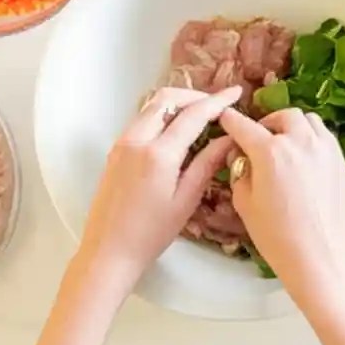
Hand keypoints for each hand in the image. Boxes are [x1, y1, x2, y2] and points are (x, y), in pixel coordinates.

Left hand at [79, 87, 239, 279]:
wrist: (108, 251)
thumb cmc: (150, 234)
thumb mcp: (186, 200)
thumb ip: (207, 164)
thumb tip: (228, 139)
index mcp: (158, 154)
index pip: (193, 114)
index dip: (218, 101)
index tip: (236, 92)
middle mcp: (136, 140)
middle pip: (168, 99)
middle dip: (195, 96)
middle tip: (217, 105)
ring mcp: (122, 143)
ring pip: (152, 106)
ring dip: (178, 104)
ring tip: (201, 115)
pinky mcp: (115, 151)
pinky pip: (142, 120)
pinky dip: (163, 116)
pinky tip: (178, 131)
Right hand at [219, 107, 344, 309]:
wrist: (320, 256)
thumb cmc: (278, 236)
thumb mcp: (245, 204)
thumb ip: (239, 173)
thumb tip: (240, 157)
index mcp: (270, 152)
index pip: (244, 126)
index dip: (231, 121)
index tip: (226, 119)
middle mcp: (300, 142)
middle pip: (283, 116)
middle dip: (267, 123)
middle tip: (259, 139)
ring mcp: (325, 150)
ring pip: (308, 121)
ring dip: (293, 126)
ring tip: (285, 144)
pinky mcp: (341, 162)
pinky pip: (324, 137)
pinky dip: (311, 138)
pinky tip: (304, 158)